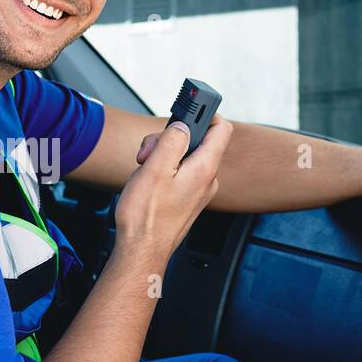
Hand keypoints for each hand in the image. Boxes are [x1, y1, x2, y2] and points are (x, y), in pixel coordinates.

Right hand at [114, 117, 232, 262]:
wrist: (141, 250)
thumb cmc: (146, 217)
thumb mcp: (155, 168)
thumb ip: (172, 141)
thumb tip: (182, 126)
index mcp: (204, 168)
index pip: (220, 128)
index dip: (205, 114)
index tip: (187, 111)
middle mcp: (207, 180)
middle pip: (196, 142)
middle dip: (170, 139)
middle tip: (149, 151)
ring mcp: (198, 191)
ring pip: (184, 158)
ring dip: (163, 156)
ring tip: (145, 170)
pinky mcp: (187, 200)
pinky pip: (179, 174)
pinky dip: (163, 171)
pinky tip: (148, 182)